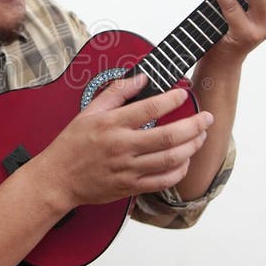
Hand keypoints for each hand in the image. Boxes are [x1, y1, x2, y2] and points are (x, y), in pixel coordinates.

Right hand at [32, 75, 213, 210]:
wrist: (58, 179)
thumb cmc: (72, 144)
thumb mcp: (89, 111)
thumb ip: (116, 92)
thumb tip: (141, 78)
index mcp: (111, 125)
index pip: (150, 108)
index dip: (172, 99)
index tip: (183, 93)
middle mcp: (122, 147)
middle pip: (168, 136)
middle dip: (194, 125)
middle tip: (207, 118)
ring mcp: (127, 169)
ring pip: (170, 159)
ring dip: (191, 147)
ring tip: (200, 137)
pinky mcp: (130, 187)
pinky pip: (162, 181)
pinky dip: (179, 171)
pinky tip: (185, 160)